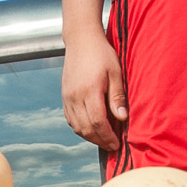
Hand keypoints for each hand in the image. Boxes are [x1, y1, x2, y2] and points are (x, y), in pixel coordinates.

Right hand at [62, 31, 128, 151]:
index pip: (98, 122)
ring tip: (103, 139)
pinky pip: (70, 119)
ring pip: (76, 126)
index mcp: (89, 91)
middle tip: (112, 146)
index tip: (117, 145)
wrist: (81, 40)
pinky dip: (80, 128)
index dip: (108, 137)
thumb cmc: (102, 54)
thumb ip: (117, 97)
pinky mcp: (64, 96)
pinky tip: (91, 128)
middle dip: (100, 141)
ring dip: (90, 137)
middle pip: (86, 128)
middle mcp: (75, 96)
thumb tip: (122, 119)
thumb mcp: (115, 73)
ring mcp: (67, 97)